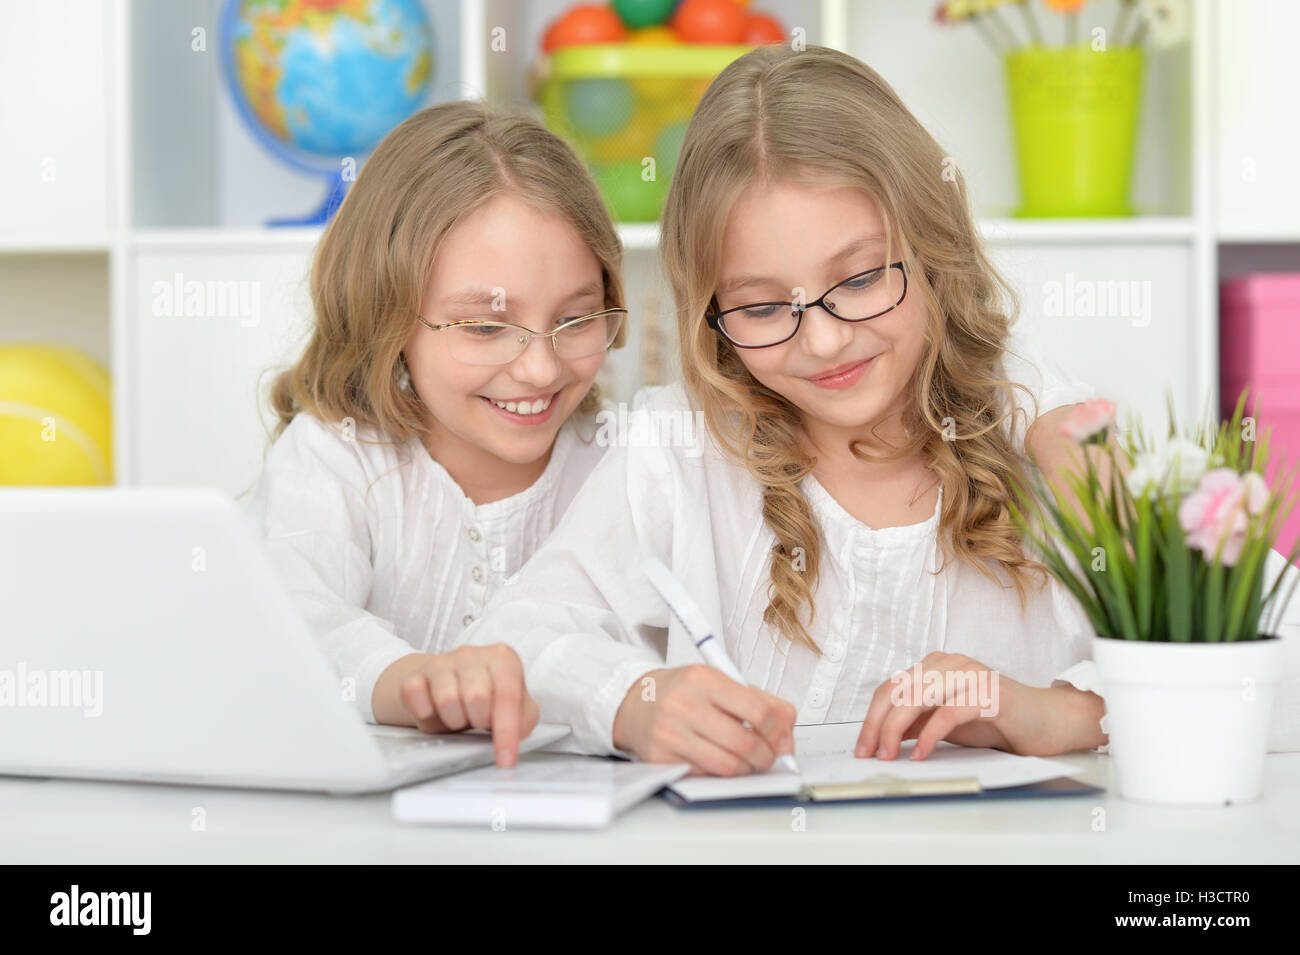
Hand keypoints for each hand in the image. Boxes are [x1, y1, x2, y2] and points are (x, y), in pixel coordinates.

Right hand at [372, 646, 539, 766]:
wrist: (446, 683)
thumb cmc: (486, 696)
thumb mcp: (515, 706)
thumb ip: (523, 718)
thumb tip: (517, 733)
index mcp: (503, 659)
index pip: (508, 697)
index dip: (507, 732)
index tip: (506, 760)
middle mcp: (473, 654)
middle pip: (477, 698)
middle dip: (478, 720)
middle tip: (478, 719)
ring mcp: (442, 661)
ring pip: (446, 699)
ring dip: (453, 719)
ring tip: (459, 715)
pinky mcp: (416, 673)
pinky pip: (415, 695)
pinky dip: (424, 712)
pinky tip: (434, 710)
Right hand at [611, 666, 796, 776]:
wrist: (637, 702)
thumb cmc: (685, 692)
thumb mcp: (721, 683)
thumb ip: (761, 701)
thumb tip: (787, 732)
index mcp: (704, 679)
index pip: (756, 709)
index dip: (777, 731)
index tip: (783, 740)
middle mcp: (685, 704)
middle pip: (745, 742)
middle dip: (767, 756)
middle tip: (770, 756)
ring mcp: (670, 732)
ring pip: (728, 765)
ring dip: (748, 769)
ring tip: (750, 761)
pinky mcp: (661, 758)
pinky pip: (706, 775)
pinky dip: (722, 774)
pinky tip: (721, 761)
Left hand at [855, 651, 1082, 760]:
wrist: (1047, 721)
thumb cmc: (997, 720)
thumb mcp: (945, 721)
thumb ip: (916, 722)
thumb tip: (880, 736)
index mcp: (935, 666)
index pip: (890, 688)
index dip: (871, 718)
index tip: (862, 746)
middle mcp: (950, 663)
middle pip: (898, 692)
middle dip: (878, 725)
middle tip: (869, 754)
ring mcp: (970, 674)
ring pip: (917, 698)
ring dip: (897, 730)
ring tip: (889, 756)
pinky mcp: (989, 692)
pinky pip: (949, 713)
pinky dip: (930, 735)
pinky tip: (921, 754)